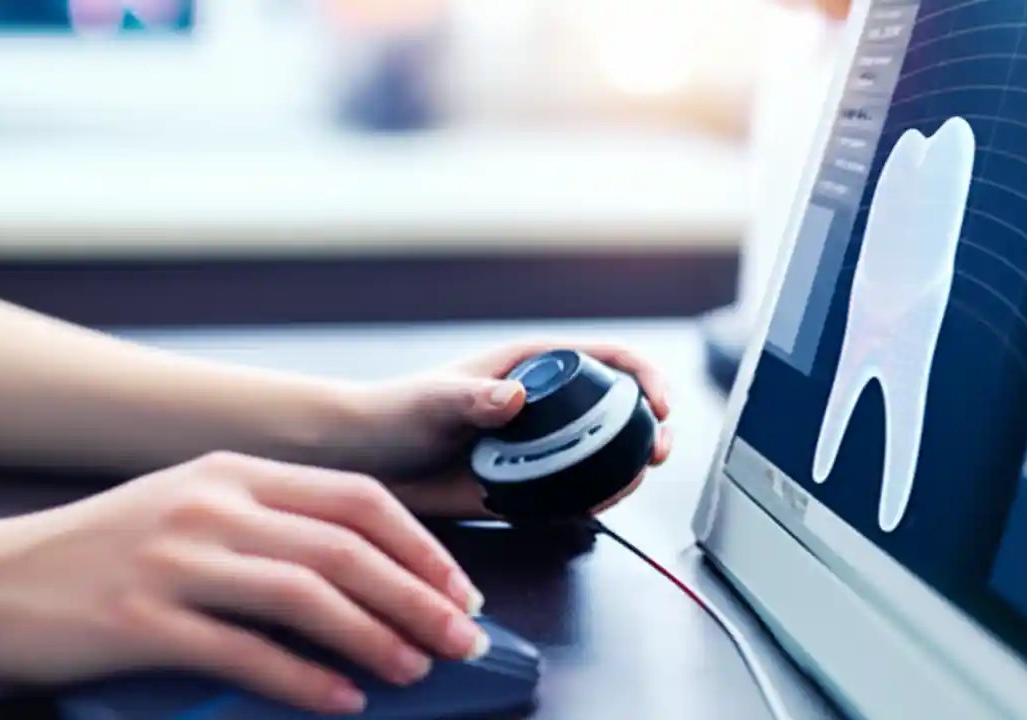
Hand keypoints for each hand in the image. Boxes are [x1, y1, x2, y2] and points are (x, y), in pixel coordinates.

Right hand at [0, 453, 486, 714]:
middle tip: (463, 637)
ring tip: (417, 669)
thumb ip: (267, 526)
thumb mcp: (189, 511)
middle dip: (418, 596)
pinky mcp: (141, 621)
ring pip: (308, 595)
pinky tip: (342, 700)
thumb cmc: (98, 552)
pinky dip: (305, 679)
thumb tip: (361, 573)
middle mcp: (211, 506)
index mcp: (232, 471)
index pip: (355, 497)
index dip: (419, 545)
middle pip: (345, 547)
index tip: (459, 588)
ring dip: (375, 636)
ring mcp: (176, 561)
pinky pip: (246, 652)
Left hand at [344, 341, 672, 516]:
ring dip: (628, 466)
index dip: (644, 376)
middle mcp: (543, 403)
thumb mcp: (436, 401)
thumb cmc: (395, 414)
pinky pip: (574, 490)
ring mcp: (538, 445)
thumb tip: (514, 397)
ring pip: (602, 452)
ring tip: (633, 480)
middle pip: (617, 408)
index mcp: (530, 366)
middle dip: (649, 426)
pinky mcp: (526, 484)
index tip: (658, 404)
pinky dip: (596, 497)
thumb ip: (475, 398)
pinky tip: (600, 503)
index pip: (606, 359)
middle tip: (658, 451)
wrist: (368, 461)